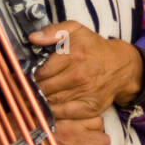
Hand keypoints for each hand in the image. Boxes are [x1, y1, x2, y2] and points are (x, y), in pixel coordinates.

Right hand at [0, 114, 113, 144]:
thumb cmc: (14, 130)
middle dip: (101, 142)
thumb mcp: (31, 109)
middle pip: (102, 138)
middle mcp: (74, 137)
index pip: (95, 120)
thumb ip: (46, 104)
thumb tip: (47, 91)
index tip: (89, 129)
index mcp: (68, 120)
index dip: (94, 126)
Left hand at [28, 21, 143, 118]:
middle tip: (26, 90)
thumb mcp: (75, 30)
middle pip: (44, 88)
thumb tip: (33, 38)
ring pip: (51, 102)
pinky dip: (52, 113)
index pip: (41, 72)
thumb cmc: (94, 47)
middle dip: (32, 89)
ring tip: (31, 100)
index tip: (24, 77)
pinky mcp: (89, 108)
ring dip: (39, 102)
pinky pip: (64, 114)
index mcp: (73, 55)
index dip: (29, 75)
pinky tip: (45, 109)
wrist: (120, 66)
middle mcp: (79, 75)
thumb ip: (53, 31)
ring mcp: (85, 93)